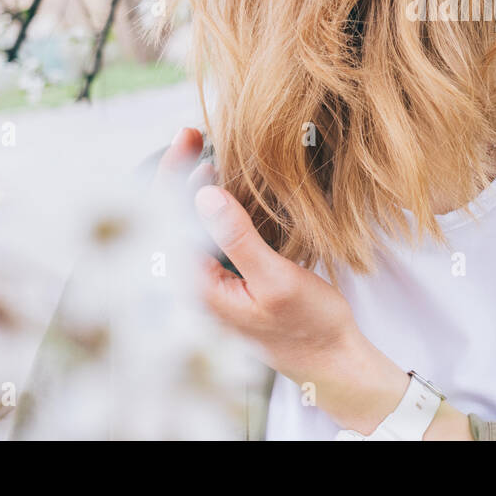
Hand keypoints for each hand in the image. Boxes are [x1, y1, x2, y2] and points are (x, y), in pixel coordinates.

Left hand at [155, 126, 470, 437]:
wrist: (330, 359)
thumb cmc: (308, 328)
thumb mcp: (278, 280)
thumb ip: (240, 239)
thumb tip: (204, 195)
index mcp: (196, 295)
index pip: (166, 227)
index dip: (171, 179)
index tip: (188, 144)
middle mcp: (191, 291)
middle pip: (165, 223)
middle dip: (174, 175)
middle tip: (191, 136)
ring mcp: (204, 286)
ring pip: (180, 229)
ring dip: (186, 188)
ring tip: (198, 150)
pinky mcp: (220, 281)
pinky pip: (200, 239)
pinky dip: (203, 207)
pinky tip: (215, 185)